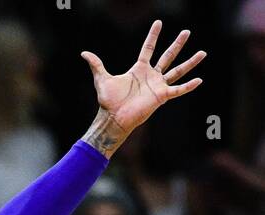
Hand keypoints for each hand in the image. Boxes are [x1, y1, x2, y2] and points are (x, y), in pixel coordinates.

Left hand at [81, 22, 204, 139]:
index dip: (153, 36)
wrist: (113, 118)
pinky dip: (188, 86)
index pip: (148, 48)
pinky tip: (199, 80)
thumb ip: (96, 65)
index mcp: (139, 69)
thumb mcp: (101, 79)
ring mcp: (157, 86)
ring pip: (178, 71)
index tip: (158, 22)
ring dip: (190, 62)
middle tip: (186, 31)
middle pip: (168, 56)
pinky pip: (178, 90)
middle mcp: (151, 76)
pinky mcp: (161, 96)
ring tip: (203, 53)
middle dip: (177, 44)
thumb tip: (84, 54)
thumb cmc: (108, 101)